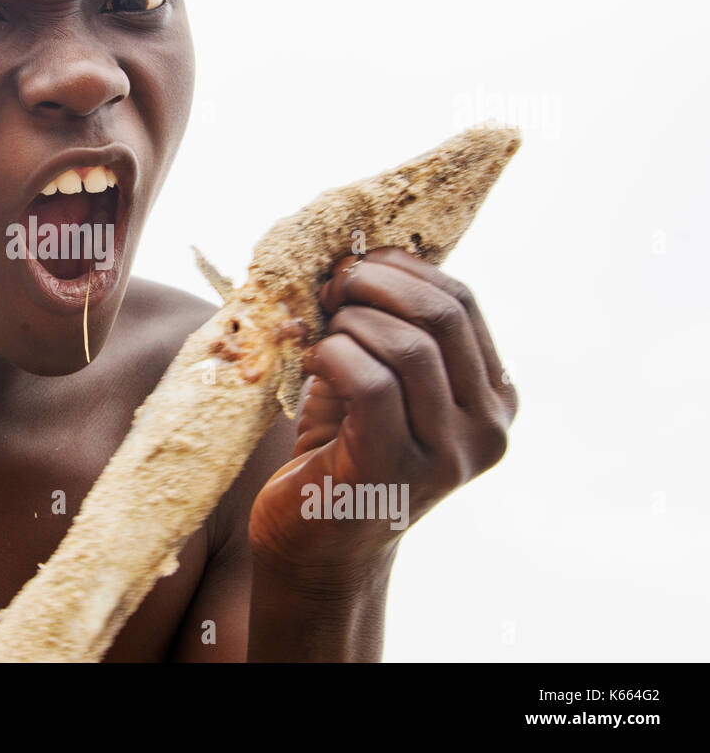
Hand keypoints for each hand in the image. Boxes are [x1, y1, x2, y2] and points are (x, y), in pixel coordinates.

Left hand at [248, 247, 516, 574]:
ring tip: (318, 332)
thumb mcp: (377, 381)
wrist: (316, 547)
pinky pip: (372, 384)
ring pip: (408, 347)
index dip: (401, 269)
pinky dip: (333, 355)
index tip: (352, 266)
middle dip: (375, 284)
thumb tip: (359, 257)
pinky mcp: (396, 471)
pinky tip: (311, 361)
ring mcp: (448, 455)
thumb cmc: (342, 452)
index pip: (461, 302)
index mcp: (494, 399)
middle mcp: (485, 429)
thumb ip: (386, 329)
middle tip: (329, 288)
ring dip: (350, 322)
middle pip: (442, 315)